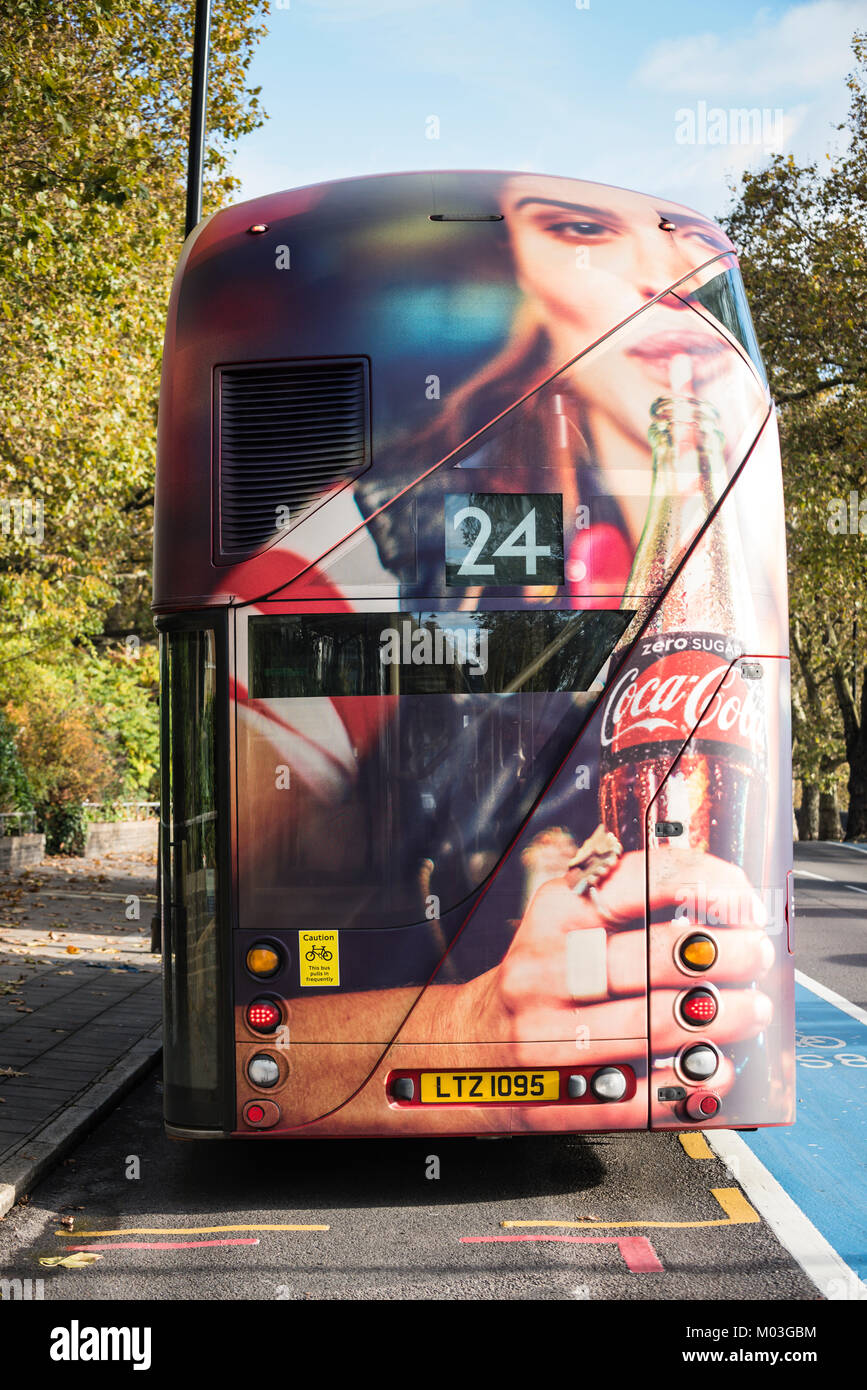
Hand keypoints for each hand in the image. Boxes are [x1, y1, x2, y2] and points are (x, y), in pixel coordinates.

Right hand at [487, 847, 772, 1076]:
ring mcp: (541, 1035)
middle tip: (754, 956)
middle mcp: (542, 969)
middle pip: (649, 959)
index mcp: (552, 913)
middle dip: (721, 957)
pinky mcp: (551, 1093)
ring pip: (649, 1025)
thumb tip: (723, 912)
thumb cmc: (540, 979)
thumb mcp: (564, 923)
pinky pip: (634, 1094)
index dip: (700, 885)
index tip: (742, 899)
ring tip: (750, 1012)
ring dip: (717, 1020)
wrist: (461, 1044)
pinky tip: (715, 1072)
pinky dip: (686, 1086)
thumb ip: (628, 909)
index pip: (635, 881)